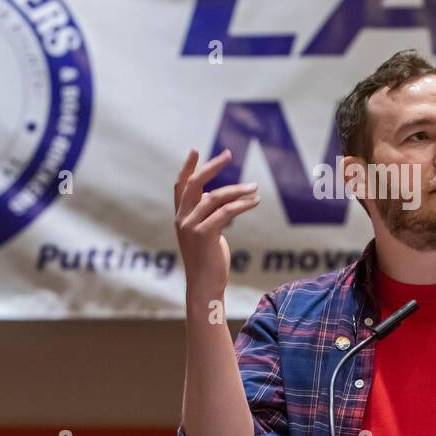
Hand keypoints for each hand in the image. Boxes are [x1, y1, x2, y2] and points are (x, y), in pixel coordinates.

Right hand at [173, 148, 259, 300]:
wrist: (204, 285)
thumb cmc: (208, 260)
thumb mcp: (206, 233)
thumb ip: (209, 216)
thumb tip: (224, 201)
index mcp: (181, 216)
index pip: (181, 186)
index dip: (187, 167)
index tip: (195, 150)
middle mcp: (182, 219)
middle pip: (194, 184)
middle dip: (212, 167)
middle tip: (228, 154)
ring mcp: (190, 226)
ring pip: (214, 197)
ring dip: (237, 190)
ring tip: (255, 187)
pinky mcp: (203, 235)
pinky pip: (225, 212)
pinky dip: (242, 205)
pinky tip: (254, 202)